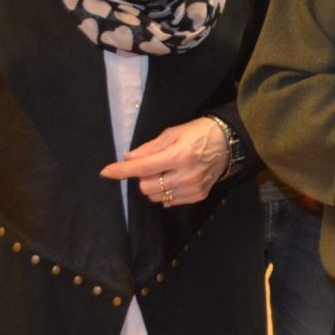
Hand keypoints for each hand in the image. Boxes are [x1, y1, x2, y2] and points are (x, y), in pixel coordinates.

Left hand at [103, 116, 227, 204]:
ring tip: (165, 172)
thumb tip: (128, 158)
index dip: (122, 170)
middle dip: (142, 177)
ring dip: (153, 185)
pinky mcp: (198, 196)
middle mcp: (186, 174)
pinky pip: (170, 200)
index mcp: (179, 155)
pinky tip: (175, 179)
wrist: (227, 142)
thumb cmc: (198, 133)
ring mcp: (193, 187)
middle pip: (146, 187)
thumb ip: (150, 148)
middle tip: (152, 165)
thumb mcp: (173, 133)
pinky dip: (166, 191)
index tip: (106, 172)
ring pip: (156, 196)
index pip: (143, 167)